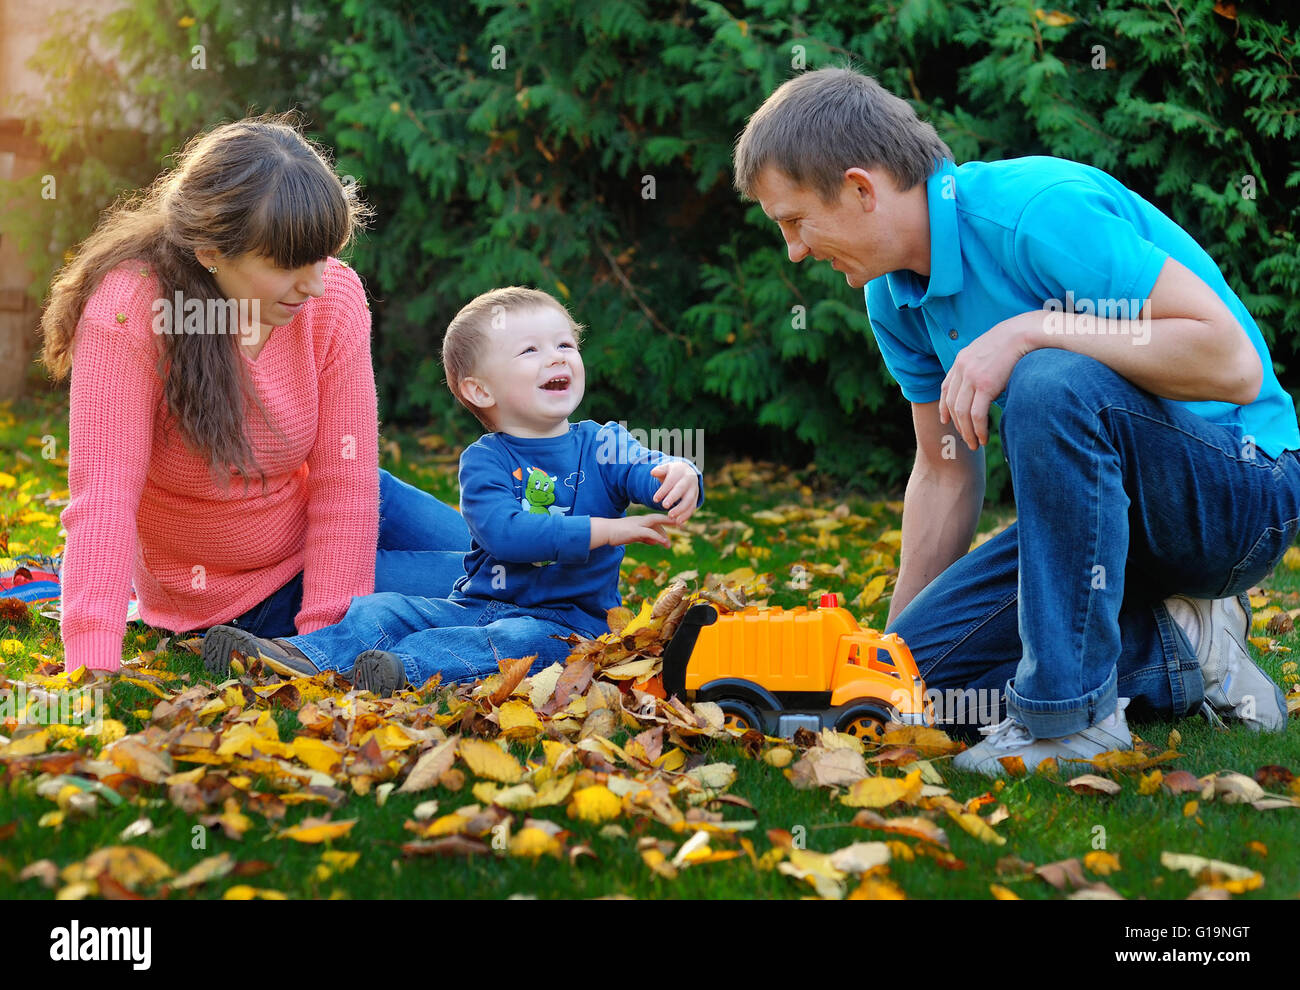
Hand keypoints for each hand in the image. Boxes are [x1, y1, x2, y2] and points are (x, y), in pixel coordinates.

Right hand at [591, 514, 675, 548]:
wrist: (605, 531)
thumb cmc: (617, 534)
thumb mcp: (633, 536)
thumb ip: (645, 537)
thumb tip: (656, 541)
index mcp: (640, 520)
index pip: (656, 519)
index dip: (666, 521)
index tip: (676, 523)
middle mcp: (640, 520)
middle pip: (658, 518)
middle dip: (670, 521)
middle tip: (681, 525)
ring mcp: (638, 524)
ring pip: (655, 523)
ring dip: (665, 531)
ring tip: (671, 541)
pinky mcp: (635, 531)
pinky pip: (650, 533)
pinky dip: (658, 537)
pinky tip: (664, 542)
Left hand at [650, 461, 698, 523]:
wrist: (687, 473)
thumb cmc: (672, 473)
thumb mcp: (666, 469)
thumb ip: (659, 470)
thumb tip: (653, 472)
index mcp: (680, 471)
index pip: (671, 481)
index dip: (663, 490)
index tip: (655, 499)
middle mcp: (689, 480)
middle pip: (681, 489)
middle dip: (673, 498)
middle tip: (664, 506)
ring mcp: (694, 490)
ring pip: (689, 500)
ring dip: (681, 509)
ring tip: (670, 517)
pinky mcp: (696, 499)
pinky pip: (692, 508)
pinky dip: (686, 516)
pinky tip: (678, 522)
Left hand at [939, 314, 1034, 449]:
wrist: (1022, 333)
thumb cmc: (1011, 343)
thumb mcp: (987, 351)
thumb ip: (979, 366)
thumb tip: (983, 385)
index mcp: (960, 360)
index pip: (946, 389)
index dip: (944, 407)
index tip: (946, 420)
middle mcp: (962, 369)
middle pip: (952, 404)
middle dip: (957, 425)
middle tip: (965, 438)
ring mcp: (972, 377)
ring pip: (962, 413)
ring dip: (967, 432)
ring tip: (974, 443)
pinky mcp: (985, 385)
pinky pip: (976, 414)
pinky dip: (978, 429)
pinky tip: (983, 438)